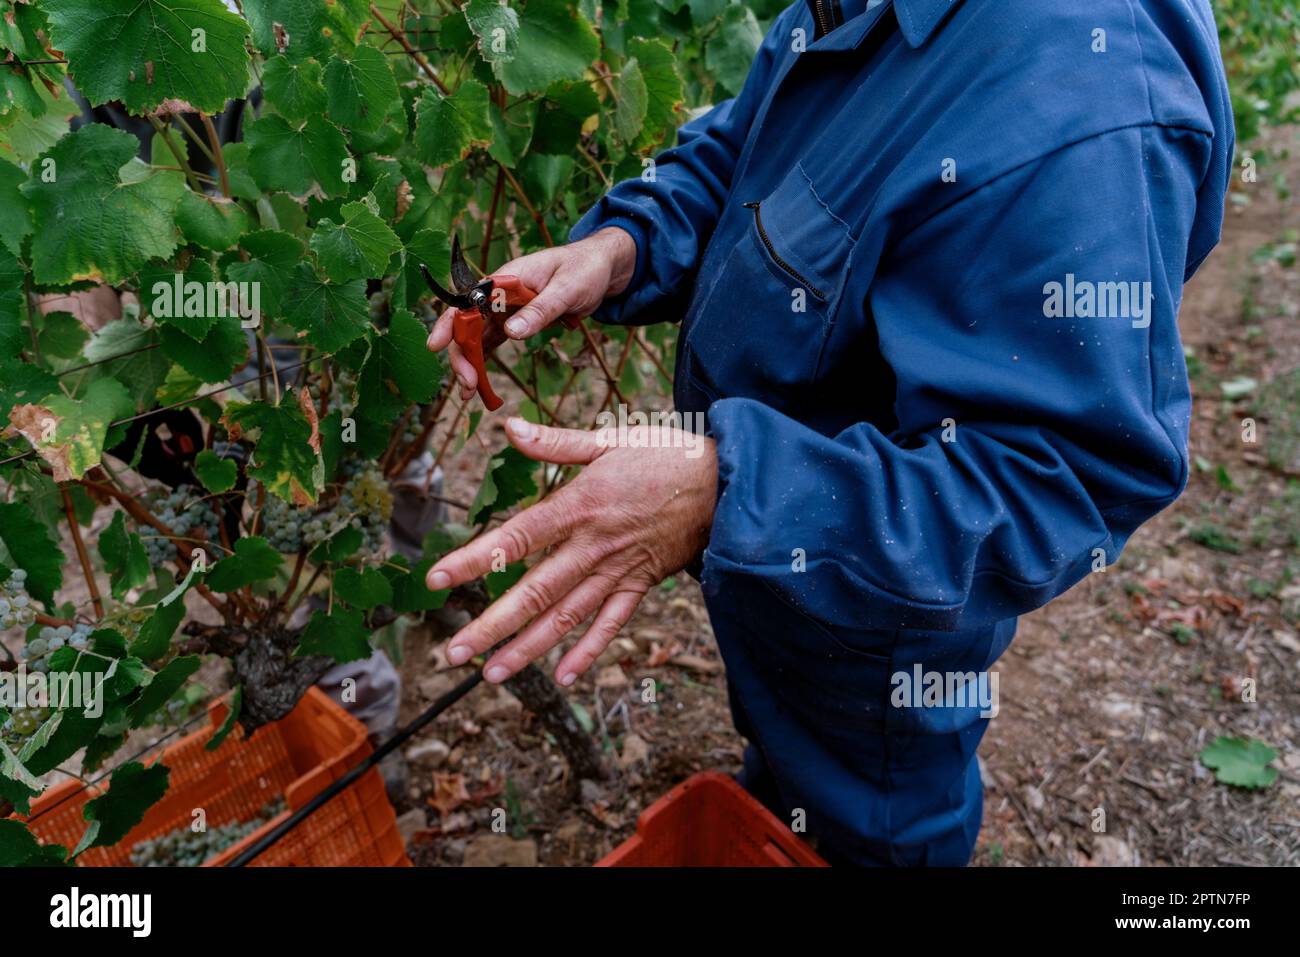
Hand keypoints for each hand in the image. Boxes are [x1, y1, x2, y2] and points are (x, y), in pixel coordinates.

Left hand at [425, 417, 716, 685]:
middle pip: (536, 591)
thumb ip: (555, 443)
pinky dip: (589, 651)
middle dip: (492, 624)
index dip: (474, 559)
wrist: (726, 481)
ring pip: (568, 616)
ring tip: (492, 673)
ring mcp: (619, 569)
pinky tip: (562, 675)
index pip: (516, 537)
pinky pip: (612, 623)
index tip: (436, 579)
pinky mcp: (642, 583)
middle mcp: (595, 545)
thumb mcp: (609, 440)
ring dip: (529, 647)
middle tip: (452, 652)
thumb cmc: (664, 455)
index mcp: (580, 506)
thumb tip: (508, 428)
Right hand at [426, 227, 637, 400]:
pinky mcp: (514, 322)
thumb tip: (511, 333)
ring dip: (471, 364)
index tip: (436, 346)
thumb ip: (539, 311)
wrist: (599, 269)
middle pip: (468, 327)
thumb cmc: (583, 270)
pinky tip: (482, 385)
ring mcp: (504, 310)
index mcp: (504, 280)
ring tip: (471, 393)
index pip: (468, 302)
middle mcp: (498, 296)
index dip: (450, 324)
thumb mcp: (566, 289)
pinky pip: (492, 344)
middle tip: (468, 386)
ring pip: (477, 339)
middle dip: (462, 356)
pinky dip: (485, 363)